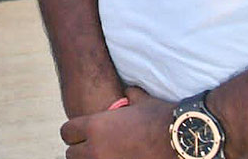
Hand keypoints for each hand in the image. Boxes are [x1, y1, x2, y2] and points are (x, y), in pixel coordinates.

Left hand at [59, 86, 175, 158]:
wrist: (181, 139)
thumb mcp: (140, 100)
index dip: (74, 132)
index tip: (81, 133)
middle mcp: (96, 149)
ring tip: (104, 155)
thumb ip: (127, 97)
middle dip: (80, 150)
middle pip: (71, 154)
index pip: (66, 132)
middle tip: (92, 147)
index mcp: (95, 126)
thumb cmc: (160, 118)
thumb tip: (127, 95)